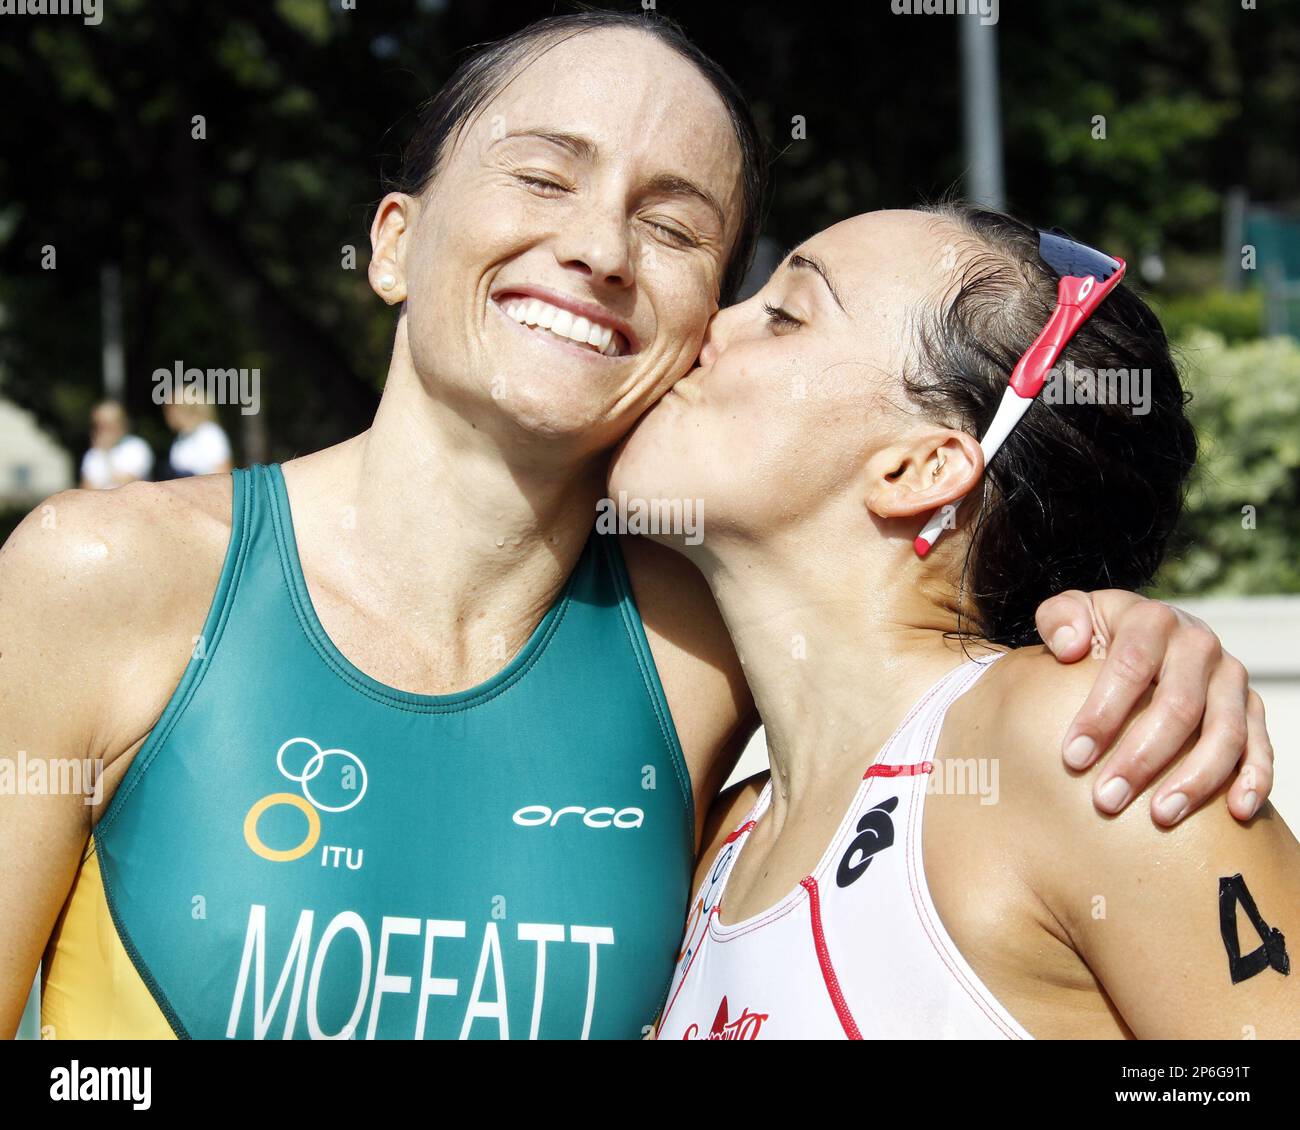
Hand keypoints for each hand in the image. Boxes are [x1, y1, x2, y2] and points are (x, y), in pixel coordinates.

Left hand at [1035, 589, 1271, 825]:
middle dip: (1141, 758)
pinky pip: (1260, 744)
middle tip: (1107, 800)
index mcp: (1152, 620)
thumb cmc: (1099, 633)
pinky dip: (1255, 778)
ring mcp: (1230, 677)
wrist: (1148, 631)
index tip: (1073, 757)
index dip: (1102, 713)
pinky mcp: (1251, 705)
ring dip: (1195, 779)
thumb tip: (1071, 647)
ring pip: (1224, 732)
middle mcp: (1199, 645)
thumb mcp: (1072, 612)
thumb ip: (1060, 618)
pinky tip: (1237, 811)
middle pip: (1178, 706)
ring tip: (1161, 816)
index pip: (1129, 666)